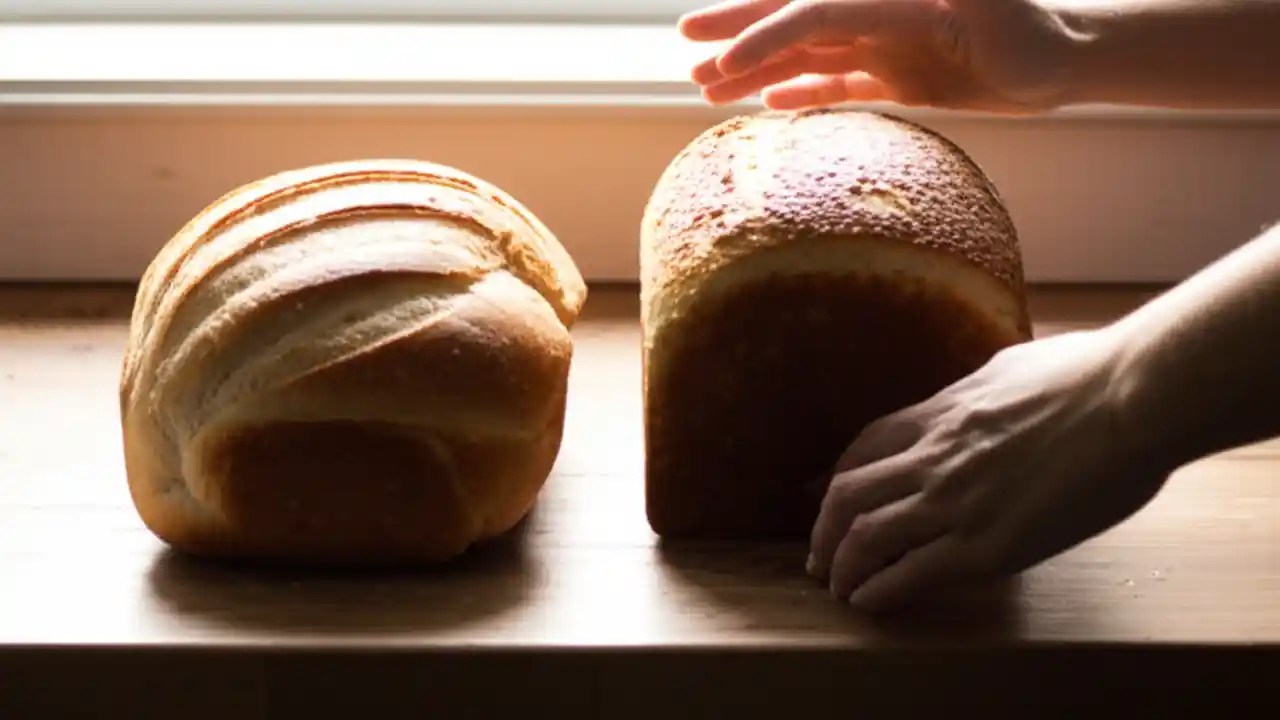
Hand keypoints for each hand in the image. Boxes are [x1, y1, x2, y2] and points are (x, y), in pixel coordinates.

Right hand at [679, 0, 1083, 111]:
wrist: (1065, 61)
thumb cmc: (1029, 26)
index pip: (812, 11)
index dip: (764, 33)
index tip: (723, 59)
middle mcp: (876, 12)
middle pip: (794, 20)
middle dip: (739, 31)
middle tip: (686, 45)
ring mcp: (884, 44)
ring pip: (806, 57)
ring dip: (757, 71)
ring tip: (706, 89)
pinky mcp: (900, 75)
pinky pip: (839, 85)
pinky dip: (803, 93)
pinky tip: (769, 107)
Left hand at [808, 327, 1174, 611]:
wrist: (1130, 399)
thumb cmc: (1090, 373)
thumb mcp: (1011, 367)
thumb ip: (981, 389)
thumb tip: (980, 394)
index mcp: (940, 413)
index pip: (864, 448)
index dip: (835, 478)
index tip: (822, 498)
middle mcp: (932, 458)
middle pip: (848, 496)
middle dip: (824, 531)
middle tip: (819, 557)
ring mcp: (954, 503)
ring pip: (867, 538)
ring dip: (843, 567)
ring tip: (838, 588)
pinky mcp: (986, 546)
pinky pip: (911, 574)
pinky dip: (880, 593)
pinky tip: (869, 605)